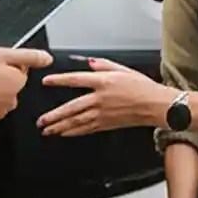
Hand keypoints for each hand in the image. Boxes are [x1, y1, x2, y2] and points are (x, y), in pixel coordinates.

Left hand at [37, 57, 175, 135]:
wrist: (156, 105)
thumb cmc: (142, 87)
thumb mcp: (122, 69)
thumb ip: (103, 65)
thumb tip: (88, 62)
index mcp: (103, 82)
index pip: (76, 80)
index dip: (59, 80)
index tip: (46, 82)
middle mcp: (100, 99)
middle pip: (72, 107)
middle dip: (54, 115)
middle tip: (41, 120)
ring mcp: (103, 114)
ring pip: (77, 121)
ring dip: (60, 126)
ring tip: (47, 130)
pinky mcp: (107, 124)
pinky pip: (87, 129)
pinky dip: (74, 132)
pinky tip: (64, 134)